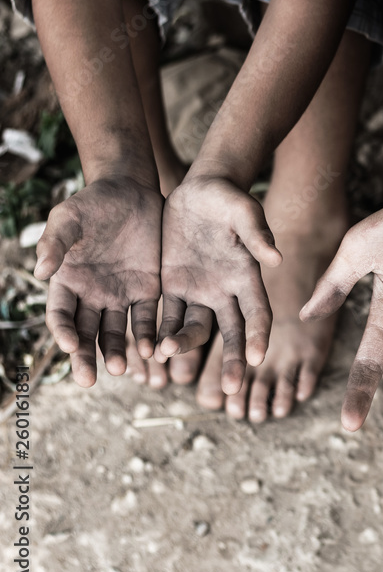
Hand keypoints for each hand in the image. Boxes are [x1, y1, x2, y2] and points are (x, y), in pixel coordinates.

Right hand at [35, 176, 162, 386]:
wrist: (132, 191)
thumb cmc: (92, 203)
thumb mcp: (69, 218)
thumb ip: (56, 242)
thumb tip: (40, 271)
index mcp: (66, 281)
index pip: (61, 315)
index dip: (63, 332)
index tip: (71, 346)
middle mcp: (91, 295)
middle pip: (86, 333)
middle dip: (86, 357)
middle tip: (89, 379)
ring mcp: (120, 295)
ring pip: (115, 332)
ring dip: (117, 352)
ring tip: (122, 369)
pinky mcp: (148, 291)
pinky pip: (147, 318)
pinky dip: (148, 335)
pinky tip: (153, 349)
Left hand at [157, 175, 281, 394]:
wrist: (198, 190)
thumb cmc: (227, 198)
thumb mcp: (244, 210)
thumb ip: (257, 233)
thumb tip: (276, 259)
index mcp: (247, 277)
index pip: (258, 313)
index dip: (260, 336)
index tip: (259, 358)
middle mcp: (225, 292)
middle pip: (231, 333)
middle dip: (233, 361)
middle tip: (232, 390)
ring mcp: (198, 293)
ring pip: (193, 329)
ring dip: (184, 345)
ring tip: (167, 353)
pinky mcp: (171, 288)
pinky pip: (163, 317)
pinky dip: (156, 334)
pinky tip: (146, 350)